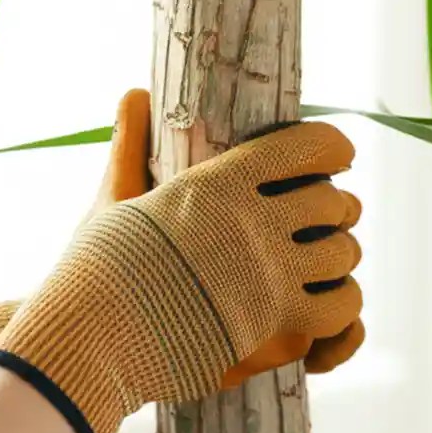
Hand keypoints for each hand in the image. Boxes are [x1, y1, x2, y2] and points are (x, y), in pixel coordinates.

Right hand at [0, 121, 363, 432]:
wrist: (87, 340)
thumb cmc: (92, 269)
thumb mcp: (113, 198)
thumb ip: (131, 144)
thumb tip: (134, 92)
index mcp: (217, 183)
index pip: (307, 147)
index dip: (332, 147)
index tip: (339, 156)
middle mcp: (252, 223)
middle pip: (333, 204)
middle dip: (332, 212)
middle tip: (320, 223)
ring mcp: (269, 275)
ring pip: (344, 256)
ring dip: (336, 261)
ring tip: (319, 268)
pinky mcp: (276, 327)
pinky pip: (341, 309)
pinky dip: (341, 310)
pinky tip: (323, 309)